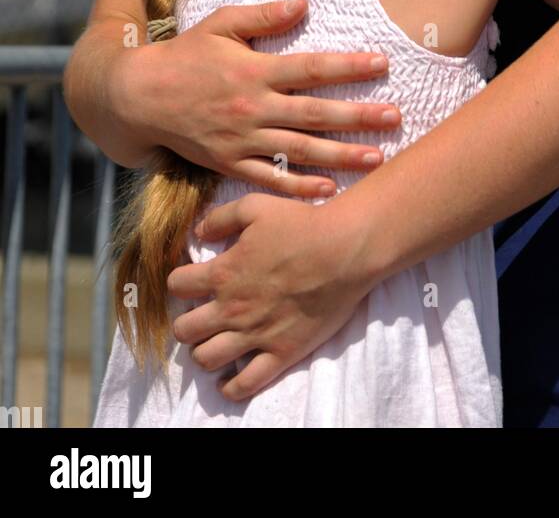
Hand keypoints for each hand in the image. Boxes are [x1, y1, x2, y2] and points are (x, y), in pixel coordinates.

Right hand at [112, 0, 401, 196]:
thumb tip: (304, 3)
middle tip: (395, 117)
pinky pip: (271, 179)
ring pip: (300, 150)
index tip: (381, 64)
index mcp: (254, 70)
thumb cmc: (185, 55)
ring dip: (341, 155)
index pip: (310, 68)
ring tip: (378, 157)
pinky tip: (329, 190)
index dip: (348, 66)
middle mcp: (253, 107)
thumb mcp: (221, 24)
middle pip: (315, 113)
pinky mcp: (230, 164)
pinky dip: (299, 187)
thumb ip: (263, 15)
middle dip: (358, 116)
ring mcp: (242, 140)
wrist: (139, 97)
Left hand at [167, 191, 371, 398]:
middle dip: (186, 323)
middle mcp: (232, 309)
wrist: (344, 250)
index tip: (192, 281)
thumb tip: (199, 232)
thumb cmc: (301, 224)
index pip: (177, 285)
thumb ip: (221, 218)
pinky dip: (231, 388)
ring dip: (203, 352)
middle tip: (202, 315)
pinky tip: (229, 381)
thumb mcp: (255, 207)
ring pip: (206, 359)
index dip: (180, 281)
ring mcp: (255, 335)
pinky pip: (245, 385)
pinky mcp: (281, 353)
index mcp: (223, 274)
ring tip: (214, 343)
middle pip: (184, 330)